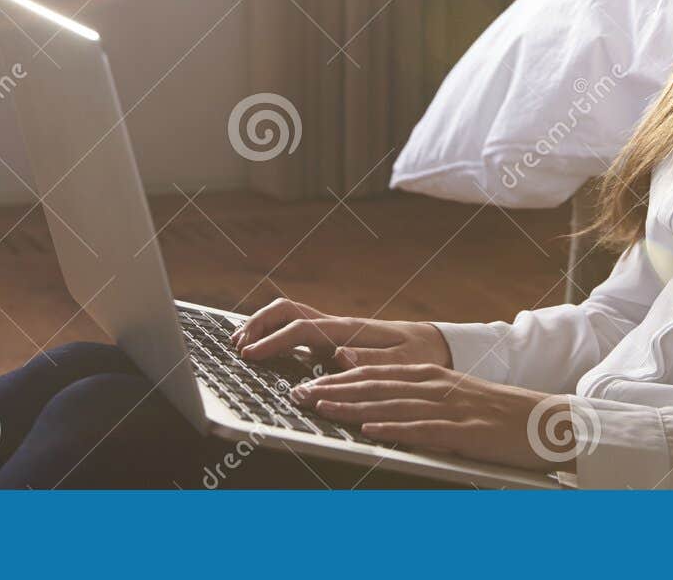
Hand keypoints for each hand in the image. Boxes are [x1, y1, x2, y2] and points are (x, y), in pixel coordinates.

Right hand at [230, 297, 452, 371]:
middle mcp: (336, 325)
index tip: (251, 355)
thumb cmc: (421, 354)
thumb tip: (339, 357)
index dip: (273, 341)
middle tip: (238, 345)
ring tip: (240, 343)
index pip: (301, 329)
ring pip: (289, 316)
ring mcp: (333, 330)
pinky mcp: (333, 338)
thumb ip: (372, 360)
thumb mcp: (404, 362)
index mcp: (348, 330)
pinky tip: (262, 346)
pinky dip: (275, 332)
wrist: (434, 344)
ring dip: (262, 325)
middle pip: (287, 311)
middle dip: (258, 324)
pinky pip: (297, 329)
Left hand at [290, 363, 584, 472]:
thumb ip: (416, 399)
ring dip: (352, 405)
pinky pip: (421, 427)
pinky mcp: (462, 428)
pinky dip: (392, 427)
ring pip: (390, 403)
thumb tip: (377, 406)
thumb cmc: (495, 414)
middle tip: (299, 394)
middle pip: (375, 386)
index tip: (308, 385)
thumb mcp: (452, 399)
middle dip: (333, 390)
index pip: (375, 375)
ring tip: (322, 408)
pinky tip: (370, 428)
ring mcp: (447, 406)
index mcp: (430, 376)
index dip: (338, 380)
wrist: (542, 421)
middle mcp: (434, 385)